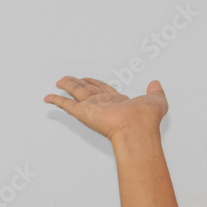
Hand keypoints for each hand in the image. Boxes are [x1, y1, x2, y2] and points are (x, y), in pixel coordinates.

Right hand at [44, 76, 168, 142]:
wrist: (137, 128)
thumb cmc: (146, 119)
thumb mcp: (157, 100)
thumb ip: (157, 91)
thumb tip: (156, 84)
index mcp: (118, 101)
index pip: (103, 89)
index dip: (94, 83)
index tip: (87, 79)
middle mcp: (104, 104)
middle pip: (87, 90)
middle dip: (78, 83)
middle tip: (68, 79)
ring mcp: (92, 108)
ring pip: (76, 92)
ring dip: (67, 86)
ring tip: (59, 81)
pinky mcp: (83, 113)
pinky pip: (66, 104)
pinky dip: (56, 100)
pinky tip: (49, 97)